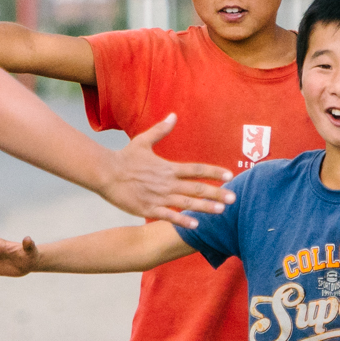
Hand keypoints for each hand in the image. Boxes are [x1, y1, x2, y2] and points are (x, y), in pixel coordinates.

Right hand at [97, 115, 231, 226]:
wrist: (105, 173)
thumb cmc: (124, 157)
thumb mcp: (143, 141)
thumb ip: (161, 130)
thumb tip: (173, 115)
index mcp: (168, 167)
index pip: (196, 169)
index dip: (214, 172)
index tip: (230, 176)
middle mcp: (167, 183)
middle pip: (196, 188)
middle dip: (217, 193)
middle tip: (234, 198)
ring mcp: (158, 197)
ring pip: (187, 203)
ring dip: (205, 207)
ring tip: (222, 211)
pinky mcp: (148, 209)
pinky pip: (169, 216)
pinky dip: (183, 221)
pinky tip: (196, 225)